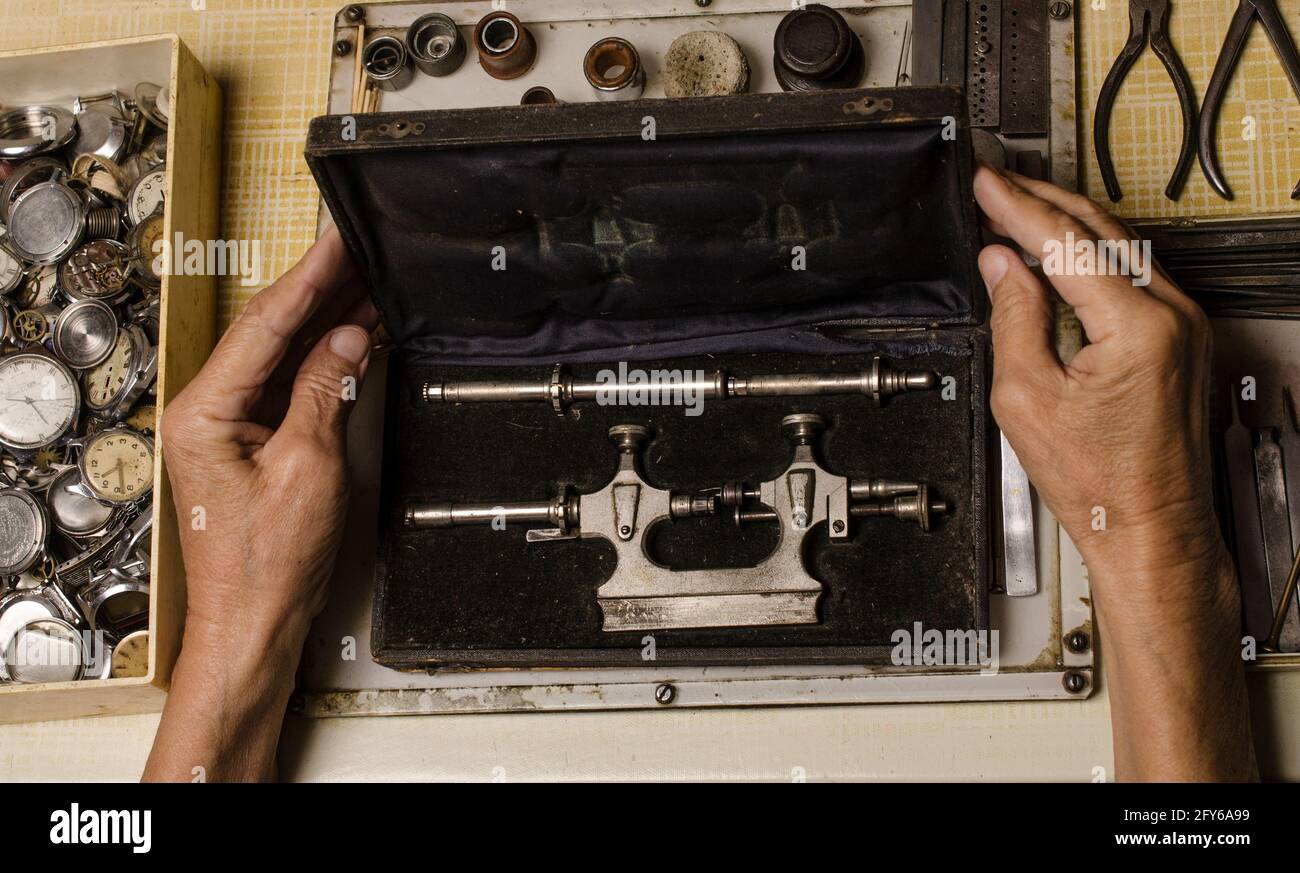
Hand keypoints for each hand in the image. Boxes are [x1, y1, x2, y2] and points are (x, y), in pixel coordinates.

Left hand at [144, 228, 375, 780]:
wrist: (255, 622)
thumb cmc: (266, 564)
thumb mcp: (308, 467)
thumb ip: (325, 392)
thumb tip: (347, 339)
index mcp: (205, 410)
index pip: (264, 325)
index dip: (309, 277)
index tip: (338, 240)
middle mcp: (209, 412)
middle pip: (270, 332)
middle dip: (321, 290)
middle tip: (361, 249)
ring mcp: (230, 427)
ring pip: (284, 356)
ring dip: (328, 322)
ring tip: (370, 283)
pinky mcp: (253, 444)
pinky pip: (292, 386)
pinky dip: (326, 362)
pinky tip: (356, 339)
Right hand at [973, 165, 1254, 780]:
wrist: (1152, 531)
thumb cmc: (1101, 485)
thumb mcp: (1027, 400)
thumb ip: (1013, 319)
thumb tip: (1003, 267)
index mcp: (1137, 325)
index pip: (1065, 243)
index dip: (1016, 208)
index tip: (985, 184)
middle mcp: (1175, 315)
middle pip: (1102, 231)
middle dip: (1044, 201)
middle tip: (998, 184)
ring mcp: (1188, 326)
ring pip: (1123, 249)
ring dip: (1070, 226)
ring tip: (1021, 212)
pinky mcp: (1186, 342)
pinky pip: (1135, 278)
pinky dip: (1093, 259)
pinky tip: (1063, 258)